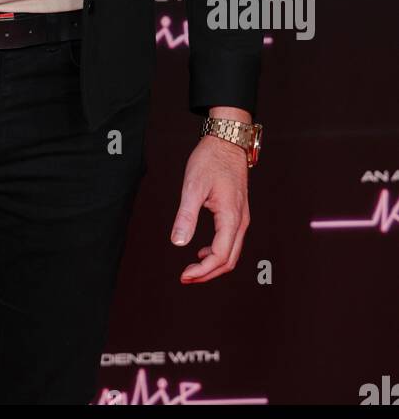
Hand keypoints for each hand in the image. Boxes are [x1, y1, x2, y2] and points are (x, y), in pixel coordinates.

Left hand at [169, 133, 249, 283]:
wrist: (227, 141)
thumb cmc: (211, 159)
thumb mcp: (193, 186)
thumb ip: (186, 216)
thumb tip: (177, 242)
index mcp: (231, 217)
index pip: (219, 256)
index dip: (202, 271)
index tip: (183, 275)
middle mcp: (241, 221)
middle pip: (229, 260)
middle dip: (207, 274)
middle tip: (185, 277)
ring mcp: (242, 218)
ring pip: (232, 253)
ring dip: (212, 265)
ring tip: (191, 269)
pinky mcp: (238, 213)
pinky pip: (231, 241)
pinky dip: (217, 252)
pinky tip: (201, 251)